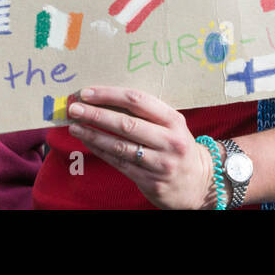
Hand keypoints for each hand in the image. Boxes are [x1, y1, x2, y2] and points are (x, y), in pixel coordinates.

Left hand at [66, 86, 218, 209]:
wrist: (200, 182)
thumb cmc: (179, 146)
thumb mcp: (173, 126)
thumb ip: (148, 114)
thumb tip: (107, 99)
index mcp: (174, 120)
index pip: (137, 100)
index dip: (110, 95)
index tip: (88, 92)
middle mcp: (169, 140)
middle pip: (126, 123)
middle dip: (96, 114)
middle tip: (74, 108)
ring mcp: (160, 163)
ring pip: (120, 146)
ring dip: (93, 135)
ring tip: (74, 126)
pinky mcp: (151, 181)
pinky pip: (120, 164)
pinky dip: (101, 152)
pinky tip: (88, 142)